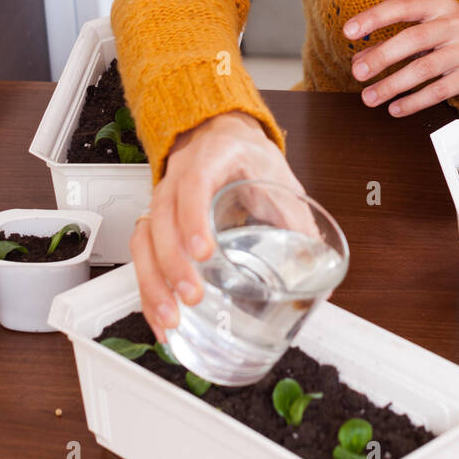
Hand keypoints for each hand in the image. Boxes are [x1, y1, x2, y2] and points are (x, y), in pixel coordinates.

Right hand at [130, 110, 314, 343]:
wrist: (224, 139)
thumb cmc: (250, 159)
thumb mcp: (280, 180)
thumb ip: (297, 222)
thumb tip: (316, 269)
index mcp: (211, 159)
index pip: (193, 185)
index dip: (194, 219)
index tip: (204, 252)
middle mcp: (177, 178)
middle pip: (161, 219)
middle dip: (173, 263)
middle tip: (193, 296)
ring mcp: (162, 200)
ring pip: (144, 240)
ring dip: (154, 283)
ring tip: (171, 318)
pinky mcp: (156, 224)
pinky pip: (143, 255)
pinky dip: (149, 289)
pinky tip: (160, 318)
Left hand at [342, 0, 458, 116]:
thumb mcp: (436, 27)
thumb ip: (400, 39)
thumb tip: (361, 57)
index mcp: (440, 5)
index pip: (402, 6)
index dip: (374, 17)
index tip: (349, 31)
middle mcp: (455, 24)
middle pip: (412, 39)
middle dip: (381, 57)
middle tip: (357, 73)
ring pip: (423, 69)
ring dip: (392, 85)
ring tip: (369, 98)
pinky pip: (439, 90)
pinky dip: (414, 102)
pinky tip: (396, 109)